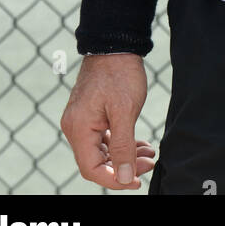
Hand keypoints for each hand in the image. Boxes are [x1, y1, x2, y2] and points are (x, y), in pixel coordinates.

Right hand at [60, 53, 154, 189]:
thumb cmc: (120, 73)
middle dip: (124, 167)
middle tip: (149, 163)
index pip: (92, 169)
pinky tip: (139, 144)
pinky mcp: (90, 114)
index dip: (114, 180)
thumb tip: (125, 178)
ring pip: (102, 150)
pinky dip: (121, 143)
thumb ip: (123, 147)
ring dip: (125, 155)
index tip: (137, 181)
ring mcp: (81, 120)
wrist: (115, 43)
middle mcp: (75, 127)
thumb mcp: (125, 111)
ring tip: (149, 154)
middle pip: (97, 162)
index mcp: (79, 129)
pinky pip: (103, 138)